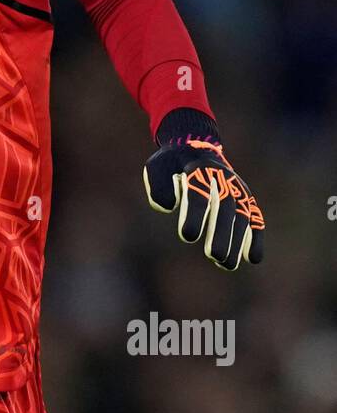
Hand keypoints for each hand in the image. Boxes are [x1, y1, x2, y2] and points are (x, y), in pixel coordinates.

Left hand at [143, 133, 263, 271]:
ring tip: (226, 265)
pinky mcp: (245, 199)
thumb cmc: (171, 165)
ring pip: (241, 216)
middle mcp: (221, 179)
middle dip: (221, 233)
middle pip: (224, 208)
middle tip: (214, 255)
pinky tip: (253, 259)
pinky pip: (254, 218)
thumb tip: (170, 206)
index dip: (194, 215)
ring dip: (237, 241)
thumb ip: (159, 188)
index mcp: (197, 169)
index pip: (197, 194)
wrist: (194, 147)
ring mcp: (237, 189)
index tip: (187, 237)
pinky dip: (256, 237)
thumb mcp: (157, 168)